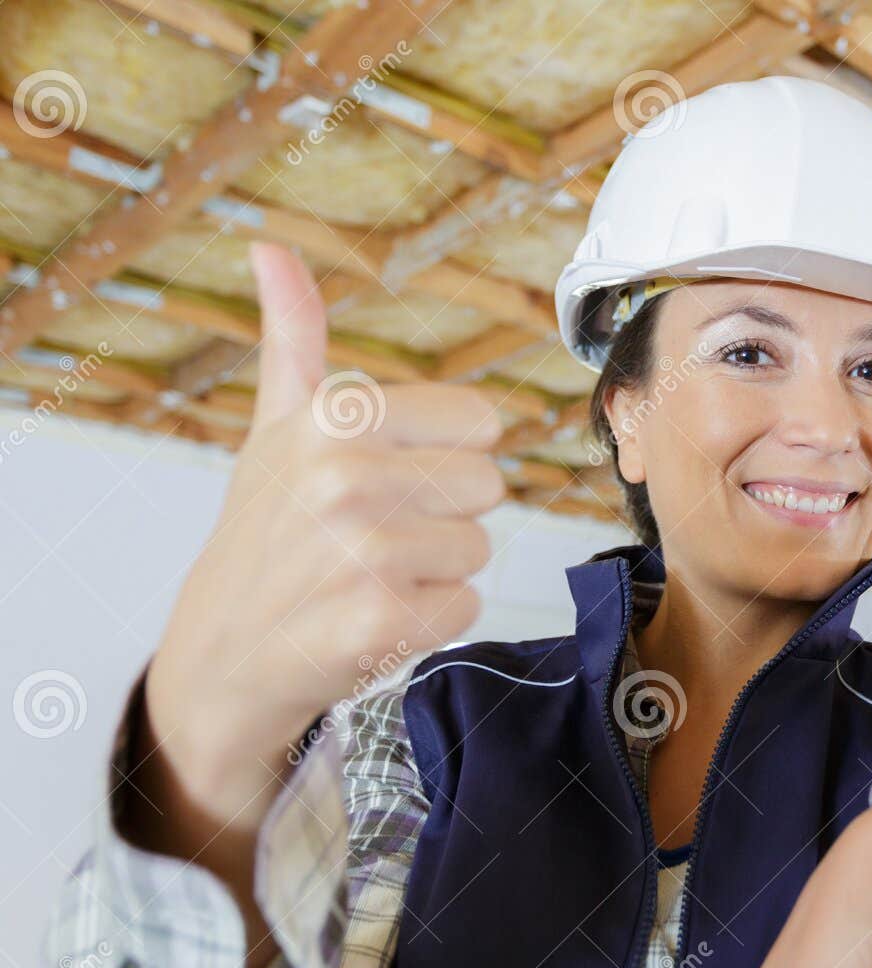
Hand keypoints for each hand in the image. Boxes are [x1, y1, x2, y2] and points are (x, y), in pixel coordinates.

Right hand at [142, 242, 505, 832]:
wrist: (223, 653)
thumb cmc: (264, 535)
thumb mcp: (276, 429)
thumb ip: (294, 340)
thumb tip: (270, 250)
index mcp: (335, 415)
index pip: (482, 421)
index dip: (445, 456)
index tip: (390, 480)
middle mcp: (346, 477)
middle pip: (488, 486)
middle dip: (445, 516)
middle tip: (376, 536)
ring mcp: (363, 553)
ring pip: (478, 549)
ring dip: (435, 571)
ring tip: (368, 577)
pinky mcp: (380, 621)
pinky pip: (464, 607)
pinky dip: (428, 621)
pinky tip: (371, 618)